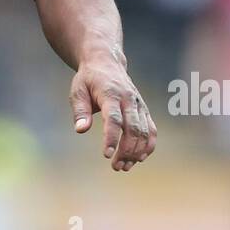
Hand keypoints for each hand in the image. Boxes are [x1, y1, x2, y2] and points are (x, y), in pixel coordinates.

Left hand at [70, 50, 156, 171]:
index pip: (114, 119)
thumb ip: (80, 111)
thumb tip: (81, 129)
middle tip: (115, 167)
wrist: (106, 63)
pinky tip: (138, 159)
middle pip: (133, 128)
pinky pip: (152, 130)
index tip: (106, 155)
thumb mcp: (77, 91)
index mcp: (111, 94)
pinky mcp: (144, 110)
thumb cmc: (89, 79)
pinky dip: (148, 146)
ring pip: (144, 132)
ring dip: (136, 152)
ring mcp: (139, 105)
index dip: (111, 138)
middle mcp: (129, 99)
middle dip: (126, 150)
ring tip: (123, 167)